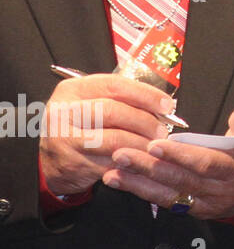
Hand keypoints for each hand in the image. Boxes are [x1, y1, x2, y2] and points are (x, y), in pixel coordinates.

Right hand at [40, 74, 174, 196]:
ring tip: (155, 146)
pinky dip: (131, 161)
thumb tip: (163, 104)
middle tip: (162, 130)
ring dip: (141, 143)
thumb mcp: (92, 104)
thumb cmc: (81, 127)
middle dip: (144, 121)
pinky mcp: (72, 163)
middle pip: (113, 111)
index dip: (145, 94)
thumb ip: (121, 99)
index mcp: (73, 90)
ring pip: (114, 139)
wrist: (50, 161)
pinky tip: (142, 160)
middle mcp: (64, 112)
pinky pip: (110, 162)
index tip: (167, 104)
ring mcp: (65, 139)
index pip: (114, 85)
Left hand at [104, 109, 233, 219]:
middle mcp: (219, 191)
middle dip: (150, 168)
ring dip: (139, 184)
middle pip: (181, 181)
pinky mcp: (195, 209)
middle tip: (123, 154)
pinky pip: (167, 202)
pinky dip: (143, 192)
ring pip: (169, 195)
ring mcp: (206, 204)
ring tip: (114, 171)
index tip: (157, 144)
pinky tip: (122, 182)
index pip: (206, 163)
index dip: (181, 156)